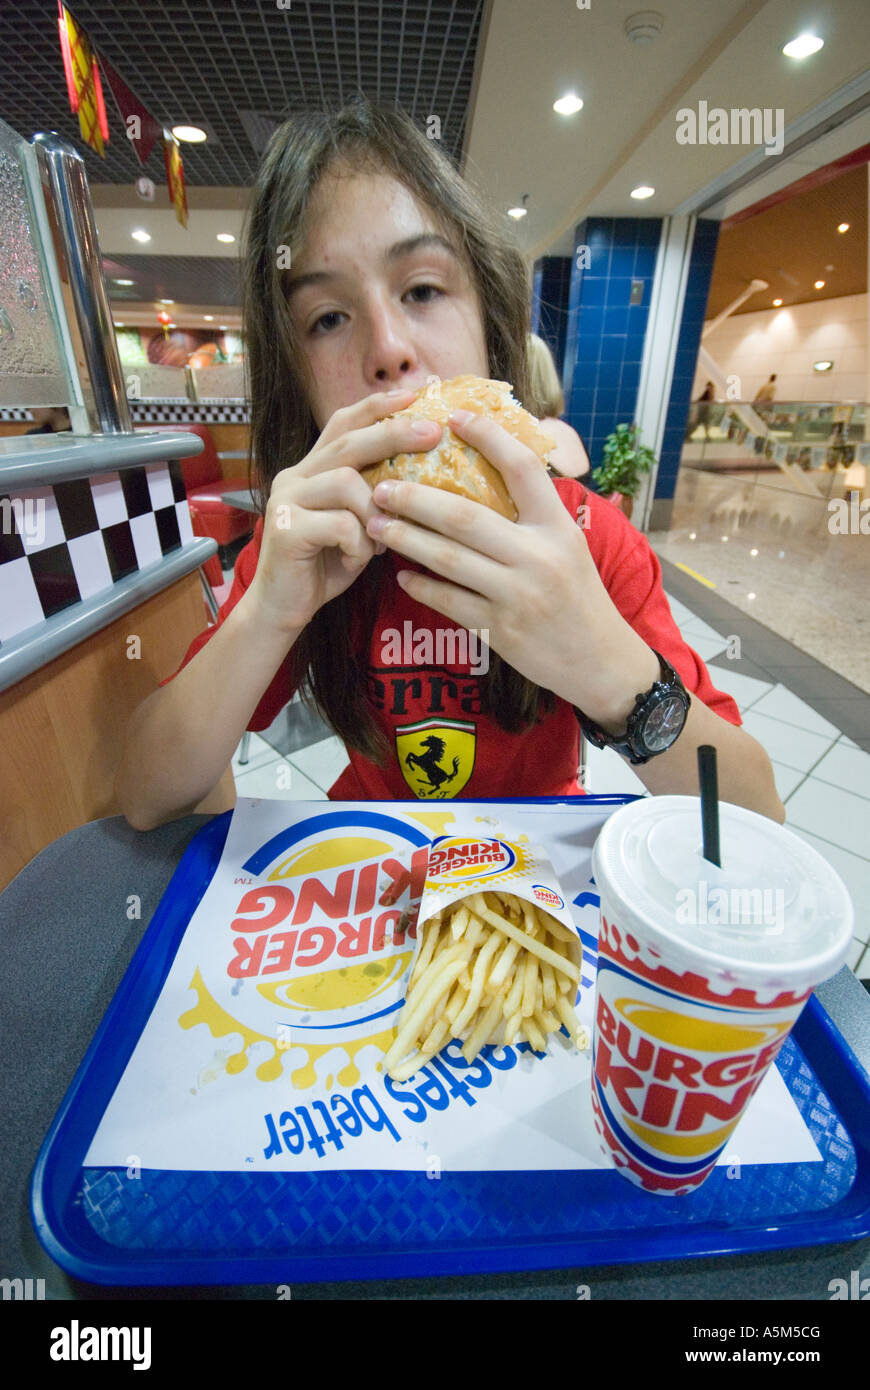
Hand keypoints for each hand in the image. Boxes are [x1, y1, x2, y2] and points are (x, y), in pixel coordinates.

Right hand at [246, 388, 441, 634]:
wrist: (282, 609)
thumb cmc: (324, 567)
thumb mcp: (356, 526)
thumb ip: (372, 499)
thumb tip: (421, 480)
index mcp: (311, 470)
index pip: (342, 424)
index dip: (376, 407)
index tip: (412, 395)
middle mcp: (295, 477)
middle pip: (348, 443)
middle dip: (393, 434)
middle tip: (432, 433)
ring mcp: (286, 500)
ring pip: (345, 481)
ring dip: (375, 511)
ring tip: (380, 541)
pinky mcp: (286, 529)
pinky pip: (340, 523)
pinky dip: (359, 543)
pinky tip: (356, 559)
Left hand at [365, 408, 657, 720]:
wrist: (600, 661)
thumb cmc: (579, 596)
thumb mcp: (568, 545)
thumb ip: (534, 513)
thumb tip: (492, 467)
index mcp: (558, 527)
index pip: (522, 468)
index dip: (488, 437)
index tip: (453, 416)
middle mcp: (538, 556)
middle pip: (465, 516)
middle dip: (416, 499)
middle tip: (381, 486)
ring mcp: (517, 595)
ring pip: (448, 559)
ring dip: (406, 539)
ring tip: (376, 524)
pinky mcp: (501, 630)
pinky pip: (449, 601)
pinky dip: (421, 586)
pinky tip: (401, 574)